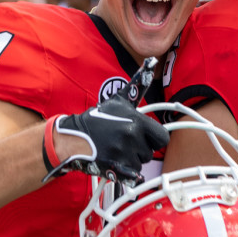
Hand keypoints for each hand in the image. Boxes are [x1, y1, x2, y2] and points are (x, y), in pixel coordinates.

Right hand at [51, 95, 168, 181]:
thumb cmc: (99, 118)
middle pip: (151, 152)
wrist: (74, 137)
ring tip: (117, 149)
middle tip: (126, 142)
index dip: (154, 138)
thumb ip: (138, 85)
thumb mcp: (120, 100)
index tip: (145, 136)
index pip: (162, 138)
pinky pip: (132, 174)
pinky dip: (125, 170)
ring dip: (132, 159)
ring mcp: (123, 154)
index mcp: (136, 122)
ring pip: (141, 163)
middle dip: (141, 148)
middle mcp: (131, 138)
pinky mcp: (115, 168)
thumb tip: (151, 61)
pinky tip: (115, 160)